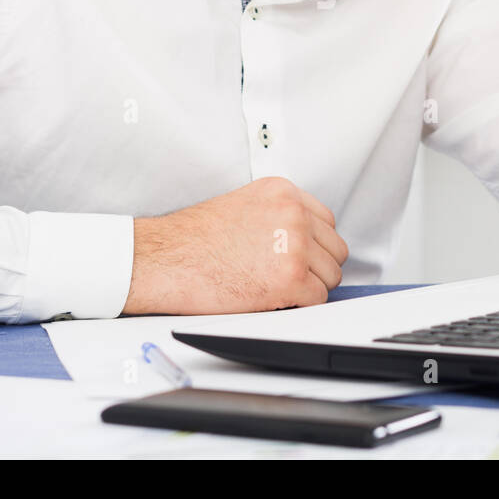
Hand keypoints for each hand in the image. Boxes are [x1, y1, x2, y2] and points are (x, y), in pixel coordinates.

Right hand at [122, 176, 348, 314]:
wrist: (164, 258)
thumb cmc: (192, 238)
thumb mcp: (243, 205)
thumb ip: (278, 215)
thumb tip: (304, 238)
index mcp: (283, 192)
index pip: (327, 221)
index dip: (314, 245)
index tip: (302, 256)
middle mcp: (293, 213)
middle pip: (334, 249)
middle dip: (315, 267)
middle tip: (287, 276)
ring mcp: (295, 244)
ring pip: (330, 276)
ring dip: (308, 287)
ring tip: (275, 287)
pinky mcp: (290, 277)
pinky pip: (318, 299)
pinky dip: (299, 306)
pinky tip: (273, 300)